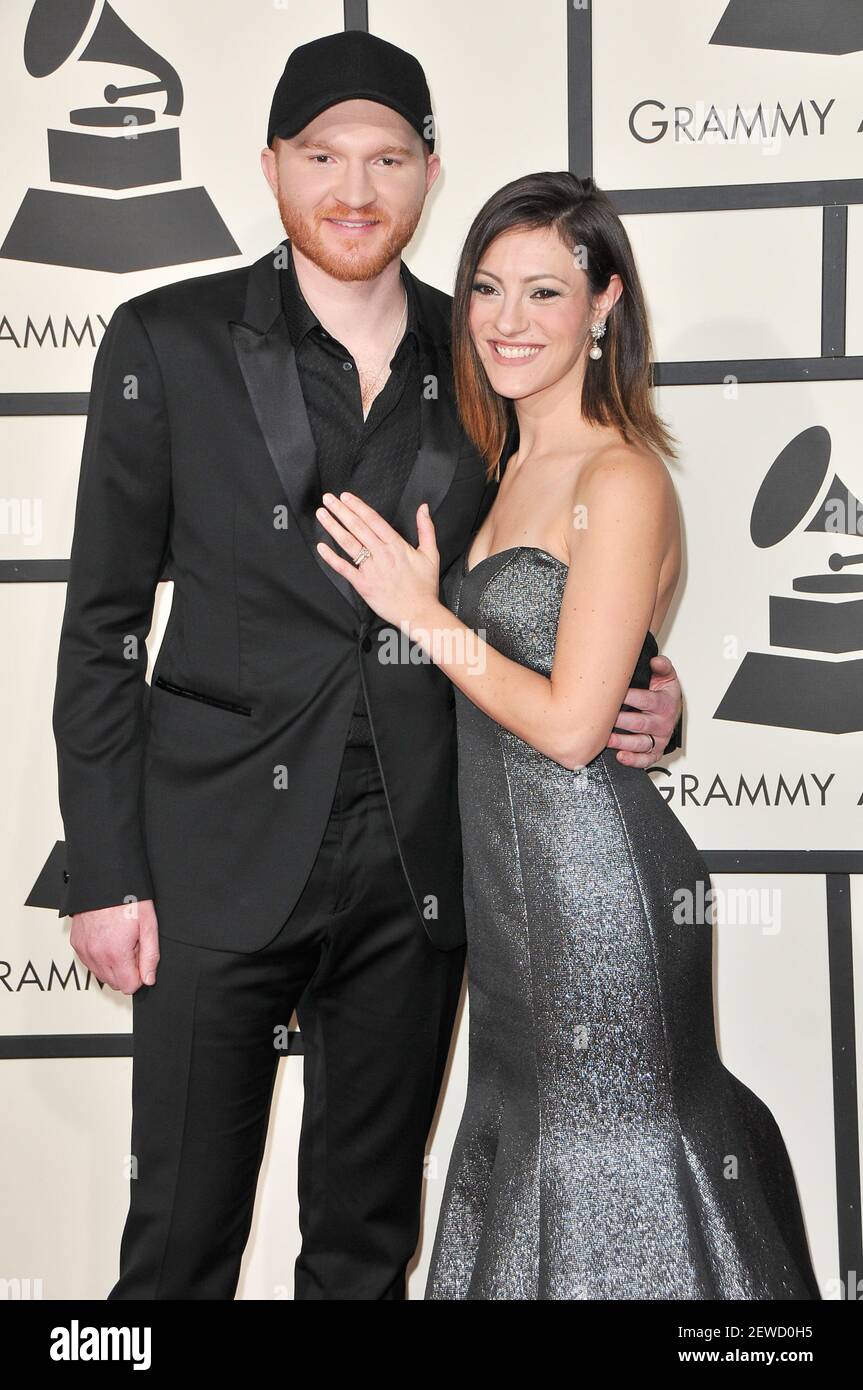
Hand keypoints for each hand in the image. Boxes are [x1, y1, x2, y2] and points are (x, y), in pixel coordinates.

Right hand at [69, 898, 159, 994]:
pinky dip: (100, 958)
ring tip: (121, 941)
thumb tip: (149, 979)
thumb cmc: (127, 898)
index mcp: (115, 954)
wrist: (104, 881)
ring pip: (101, 975)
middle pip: (115, 984)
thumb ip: (150, 956)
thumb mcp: (148, 925)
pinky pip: (90, 963)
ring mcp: (84, 950)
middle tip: (133, 947)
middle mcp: (96, 955)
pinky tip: (109, 940)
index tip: (142, 959)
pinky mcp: (76, 944)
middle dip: (127, 970)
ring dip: (113, 966)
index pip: (129, 986)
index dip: (140, 976)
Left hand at [315, 491, 439, 630]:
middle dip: (341, 511)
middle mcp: (382, 554)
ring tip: (322, 515)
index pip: (373, 520)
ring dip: (333, 527)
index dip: (358, 506)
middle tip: (328, 499)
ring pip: (349, 543)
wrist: (419, 613)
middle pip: (358, 527)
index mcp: (396, 545)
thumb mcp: (431, 554)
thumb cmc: (425, 586)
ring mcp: (371, 569)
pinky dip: (331, 558)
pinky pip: (344, 568)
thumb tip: (423, 508)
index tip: (346, 497)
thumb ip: (426, 528)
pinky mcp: (363, 585)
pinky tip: (321, 547)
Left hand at [607, 652, 681, 767]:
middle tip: (604, 719)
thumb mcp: (666, 677)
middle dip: (621, 722)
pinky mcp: (655, 751)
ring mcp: (658, 738)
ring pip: (641, 743)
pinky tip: (621, 756)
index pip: (646, 700)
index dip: (629, 697)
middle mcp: (662, 722)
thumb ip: (662, 667)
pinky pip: (646, 759)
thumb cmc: (665, 694)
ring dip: (623, 742)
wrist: (673, 710)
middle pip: (640, 723)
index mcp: (664, 703)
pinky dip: (634, 760)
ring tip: (607, 739)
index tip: (614, 695)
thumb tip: (656, 661)